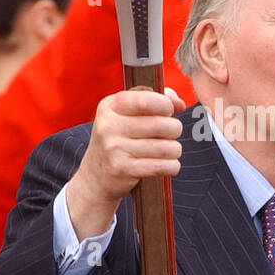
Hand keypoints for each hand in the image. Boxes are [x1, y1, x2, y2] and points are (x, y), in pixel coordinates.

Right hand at [65, 87, 185, 239]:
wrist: (95, 175)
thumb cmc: (119, 139)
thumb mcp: (127, 113)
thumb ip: (154, 99)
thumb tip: (178, 104)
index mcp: (110, 106)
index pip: (146, 100)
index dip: (166, 105)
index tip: (168, 111)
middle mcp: (109, 125)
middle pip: (162, 124)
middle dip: (174, 129)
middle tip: (169, 134)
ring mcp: (114, 148)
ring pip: (166, 147)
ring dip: (174, 150)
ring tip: (167, 150)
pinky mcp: (123, 169)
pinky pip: (162, 166)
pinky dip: (172, 166)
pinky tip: (167, 164)